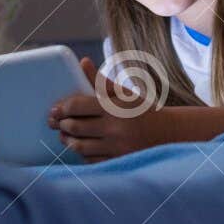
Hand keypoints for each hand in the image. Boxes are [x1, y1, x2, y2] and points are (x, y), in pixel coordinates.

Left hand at [47, 57, 161, 161]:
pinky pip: (90, 160)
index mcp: (115, 106)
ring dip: (67, 140)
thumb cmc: (143, 110)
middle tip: (56, 122)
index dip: (61, 108)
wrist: (169, 134)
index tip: (55, 109)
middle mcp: (115, 128)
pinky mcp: (118, 162)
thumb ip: (100, 80)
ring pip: (79, 146)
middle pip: (74, 127)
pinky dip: (81, 153)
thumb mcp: (124, 93)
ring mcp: (116, 148)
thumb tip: (82, 62)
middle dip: (61, 124)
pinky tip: (81, 145)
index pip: (77, 106)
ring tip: (64, 134)